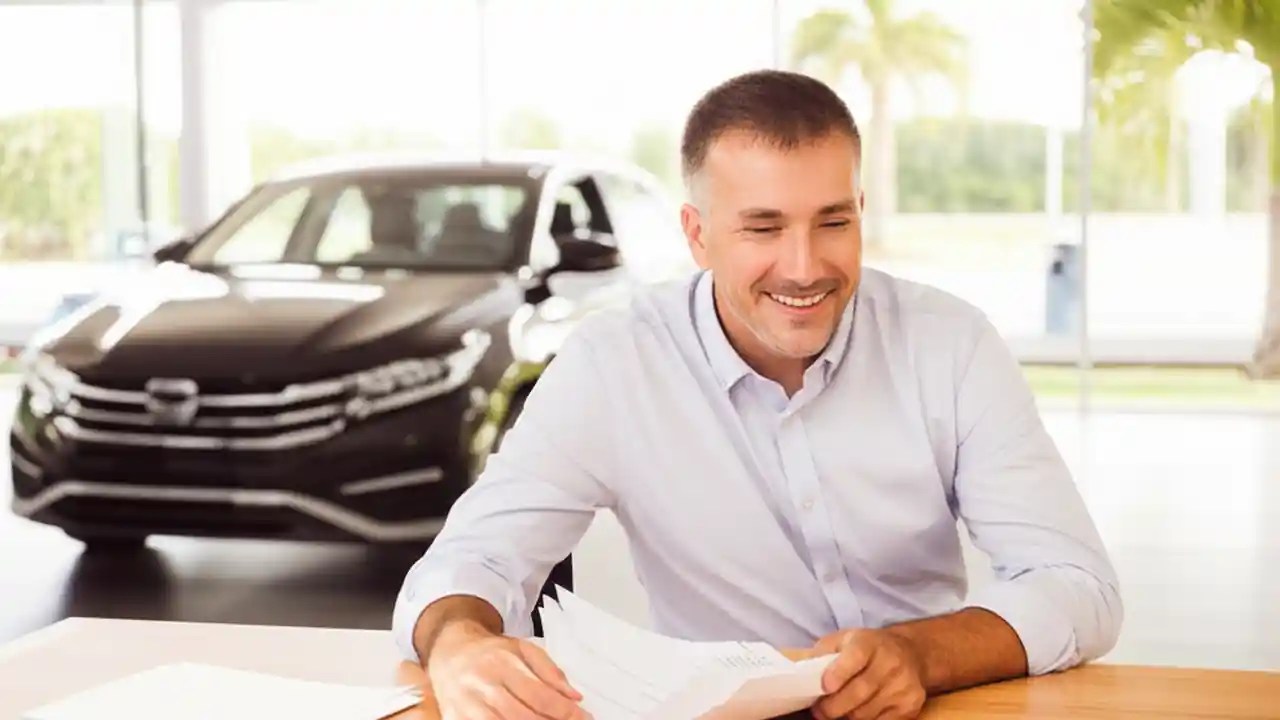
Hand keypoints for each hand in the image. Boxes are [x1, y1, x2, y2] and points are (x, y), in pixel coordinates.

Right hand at [428, 622, 591, 719]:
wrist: (449, 653)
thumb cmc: (490, 653)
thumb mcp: (522, 648)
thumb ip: (550, 670)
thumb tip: (574, 696)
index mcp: (502, 662)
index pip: (539, 694)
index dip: (564, 712)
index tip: (584, 718)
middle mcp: (483, 684)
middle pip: (522, 716)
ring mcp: (467, 705)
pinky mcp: (455, 718)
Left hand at [810, 628, 926, 719]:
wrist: (909, 653)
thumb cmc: (866, 648)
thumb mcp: (843, 640)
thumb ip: (823, 653)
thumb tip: (803, 674)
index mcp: (869, 642)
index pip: (856, 656)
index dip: (839, 673)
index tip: (824, 686)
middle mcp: (890, 662)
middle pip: (859, 692)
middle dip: (833, 707)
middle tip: (819, 711)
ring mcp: (903, 685)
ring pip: (866, 713)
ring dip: (846, 716)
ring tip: (837, 711)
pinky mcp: (910, 705)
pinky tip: (856, 713)